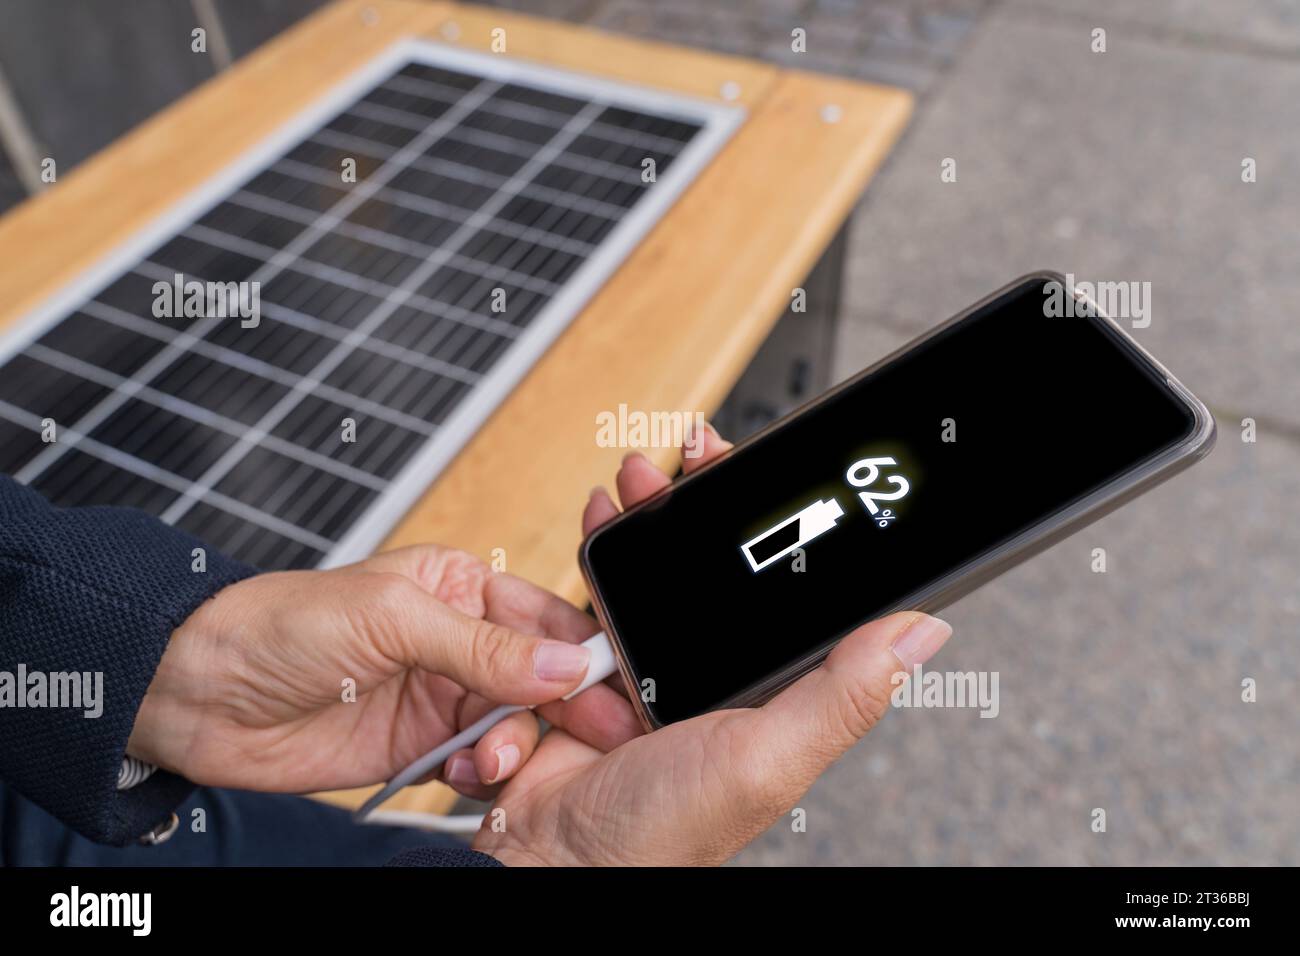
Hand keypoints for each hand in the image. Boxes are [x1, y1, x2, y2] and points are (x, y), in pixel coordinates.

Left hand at [127, 545, 639, 796]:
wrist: (202, 693)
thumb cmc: (284, 624)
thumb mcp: (392, 618)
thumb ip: (484, 647)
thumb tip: (566, 663)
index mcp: (460, 586)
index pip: (543, 618)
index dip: (584, 651)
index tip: (619, 684)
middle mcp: (458, 641)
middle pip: (541, 677)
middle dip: (567, 706)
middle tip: (601, 735)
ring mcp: (440, 696)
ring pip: (514, 725)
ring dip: (515, 745)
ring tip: (489, 760)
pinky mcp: (420, 747)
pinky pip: (477, 765)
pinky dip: (484, 776)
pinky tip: (468, 778)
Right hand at [474, 423, 952, 864]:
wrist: (548, 857)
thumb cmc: (661, 832)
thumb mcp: (767, 756)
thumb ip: (842, 695)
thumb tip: (923, 632)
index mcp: (766, 687)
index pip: (788, 586)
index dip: (783, 522)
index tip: (768, 471)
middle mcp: (710, 670)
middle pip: (716, 563)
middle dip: (702, 501)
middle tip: (692, 456)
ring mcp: (647, 664)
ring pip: (657, 566)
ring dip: (647, 513)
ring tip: (639, 481)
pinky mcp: (587, 664)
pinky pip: (596, 593)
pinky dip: (596, 552)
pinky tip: (599, 524)